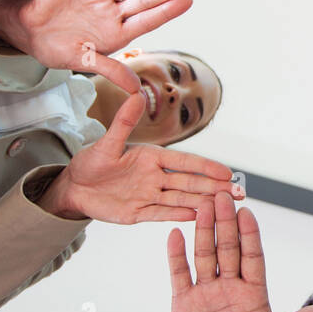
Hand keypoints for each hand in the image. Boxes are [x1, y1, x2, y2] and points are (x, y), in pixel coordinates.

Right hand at [0, 0, 195, 92]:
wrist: (29, 30)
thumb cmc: (56, 49)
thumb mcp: (83, 61)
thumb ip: (110, 70)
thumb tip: (135, 90)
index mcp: (116, 34)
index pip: (147, 21)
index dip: (167, 10)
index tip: (188, 1)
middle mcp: (113, 14)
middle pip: (145, 0)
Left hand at [38, 94, 238, 223]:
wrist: (73, 187)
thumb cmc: (90, 162)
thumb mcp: (106, 142)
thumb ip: (124, 122)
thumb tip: (137, 94)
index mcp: (151, 157)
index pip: (184, 162)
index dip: (206, 167)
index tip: (227, 173)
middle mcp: (154, 177)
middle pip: (190, 183)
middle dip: (215, 188)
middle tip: (239, 193)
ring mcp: (148, 196)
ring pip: (181, 199)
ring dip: (203, 202)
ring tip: (225, 207)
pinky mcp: (138, 213)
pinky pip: (161, 214)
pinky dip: (178, 215)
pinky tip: (196, 216)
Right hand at [167, 194, 312, 311]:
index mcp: (254, 294)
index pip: (253, 257)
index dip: (249, 235)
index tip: (247, 212)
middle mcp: (231, 287)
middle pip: (228, 249)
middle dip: (225, 223)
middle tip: (222, 195)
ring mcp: (206, 292)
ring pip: (205, 255)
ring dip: (203, 231)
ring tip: (202, 206)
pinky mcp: (184, 301)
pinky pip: (180, 273)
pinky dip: (177, 254)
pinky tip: (176, 233)